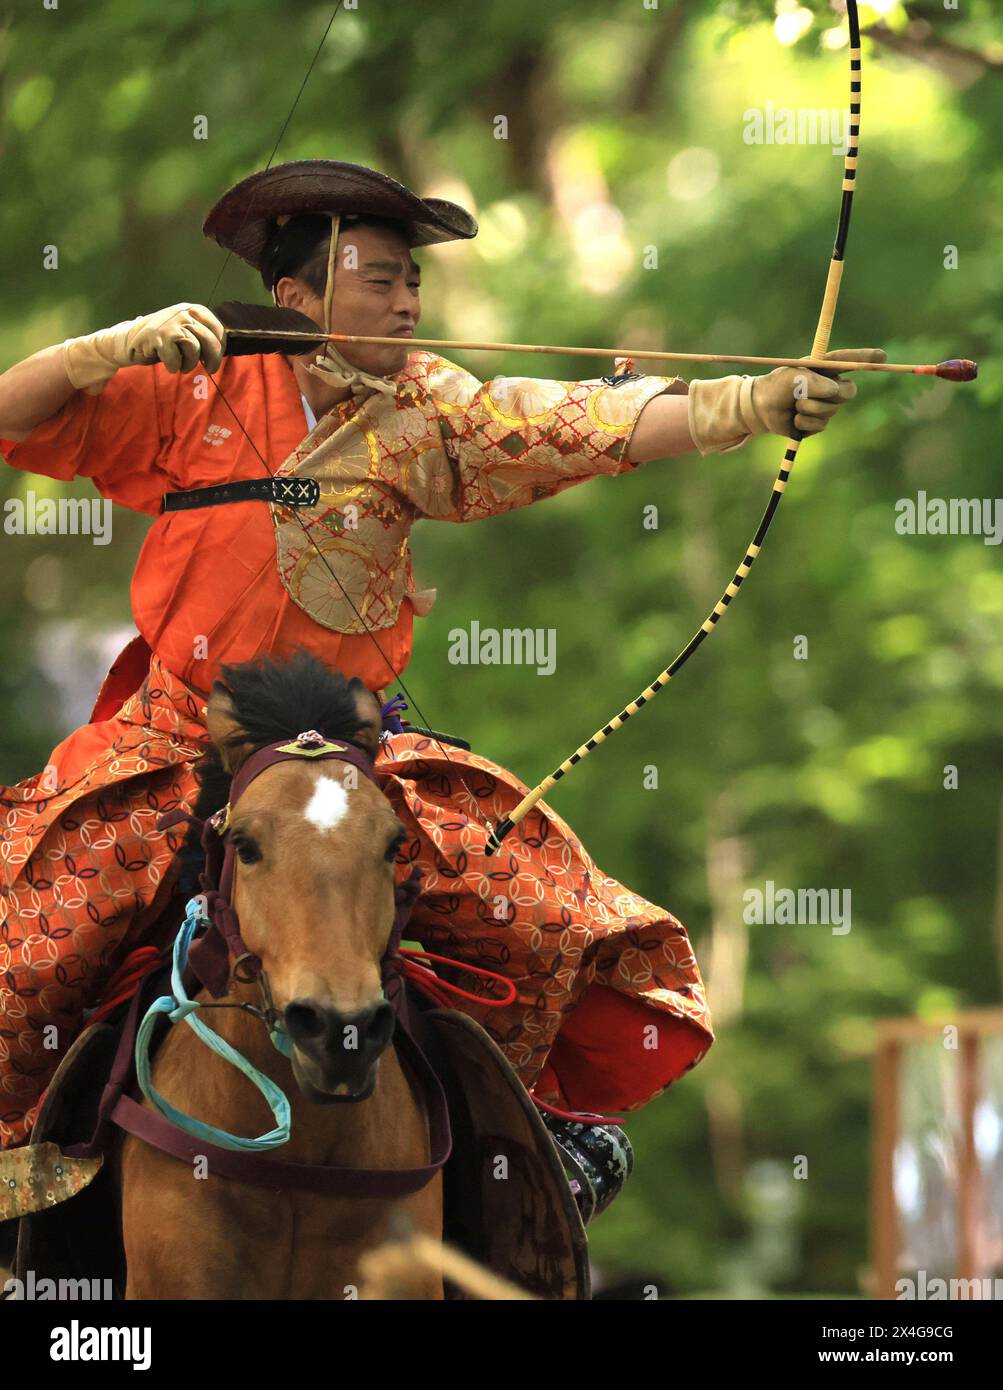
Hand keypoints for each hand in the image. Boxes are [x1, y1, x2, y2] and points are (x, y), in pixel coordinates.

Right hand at [62, 303, 226, 394]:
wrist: (130, 340)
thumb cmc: (163, 339)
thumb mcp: (184, 329)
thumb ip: (201, 334)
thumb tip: (224, 349)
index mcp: (191, 309)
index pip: (217, 329)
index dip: (221, 347)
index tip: (216, 358)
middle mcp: (183, 313)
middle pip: (210, 340)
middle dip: (213, 359)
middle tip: (210, 369)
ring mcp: (171, 324)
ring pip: (194, 350)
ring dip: (190, 364)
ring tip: (182, 366)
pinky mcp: (160, 337)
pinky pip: (177, 359)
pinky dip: (174, 366)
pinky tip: (169, 364)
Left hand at [687, 347, 886, 454]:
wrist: (761, 409)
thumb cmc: (776, 386)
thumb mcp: (791, 377)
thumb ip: (812, 381)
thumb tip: (833, 390)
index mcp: (826, 368)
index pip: (850, 361)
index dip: (867, 359)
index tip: (882, 357)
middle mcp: (830, 385)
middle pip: (849, 392)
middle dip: (830, 394)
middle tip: (805, 394)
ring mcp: (827, 405)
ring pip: (832, 410)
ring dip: (810, 408)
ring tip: (794, 405)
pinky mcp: (819, 423)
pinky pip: (820, 425)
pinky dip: (805, 422)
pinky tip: (794, 419)